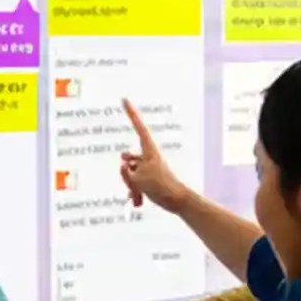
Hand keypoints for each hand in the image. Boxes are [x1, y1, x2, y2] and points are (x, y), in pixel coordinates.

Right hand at [120, 98, 189, 212]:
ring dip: (130, 184)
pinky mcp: (150, 177)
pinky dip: (135, 189)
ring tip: (138, 194)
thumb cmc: (160, 187)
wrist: (177, 201)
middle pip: (129, 158)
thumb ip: (125, 171)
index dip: (131, 113)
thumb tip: (123, 167)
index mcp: (149, 150)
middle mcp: (149, 156)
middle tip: (133, 182)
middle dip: (125, 171)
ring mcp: (149, 167)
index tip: (124, 99)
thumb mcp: (136, 179)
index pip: (138, 127)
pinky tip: (138, 200)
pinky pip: (136, 180)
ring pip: (130, 171)